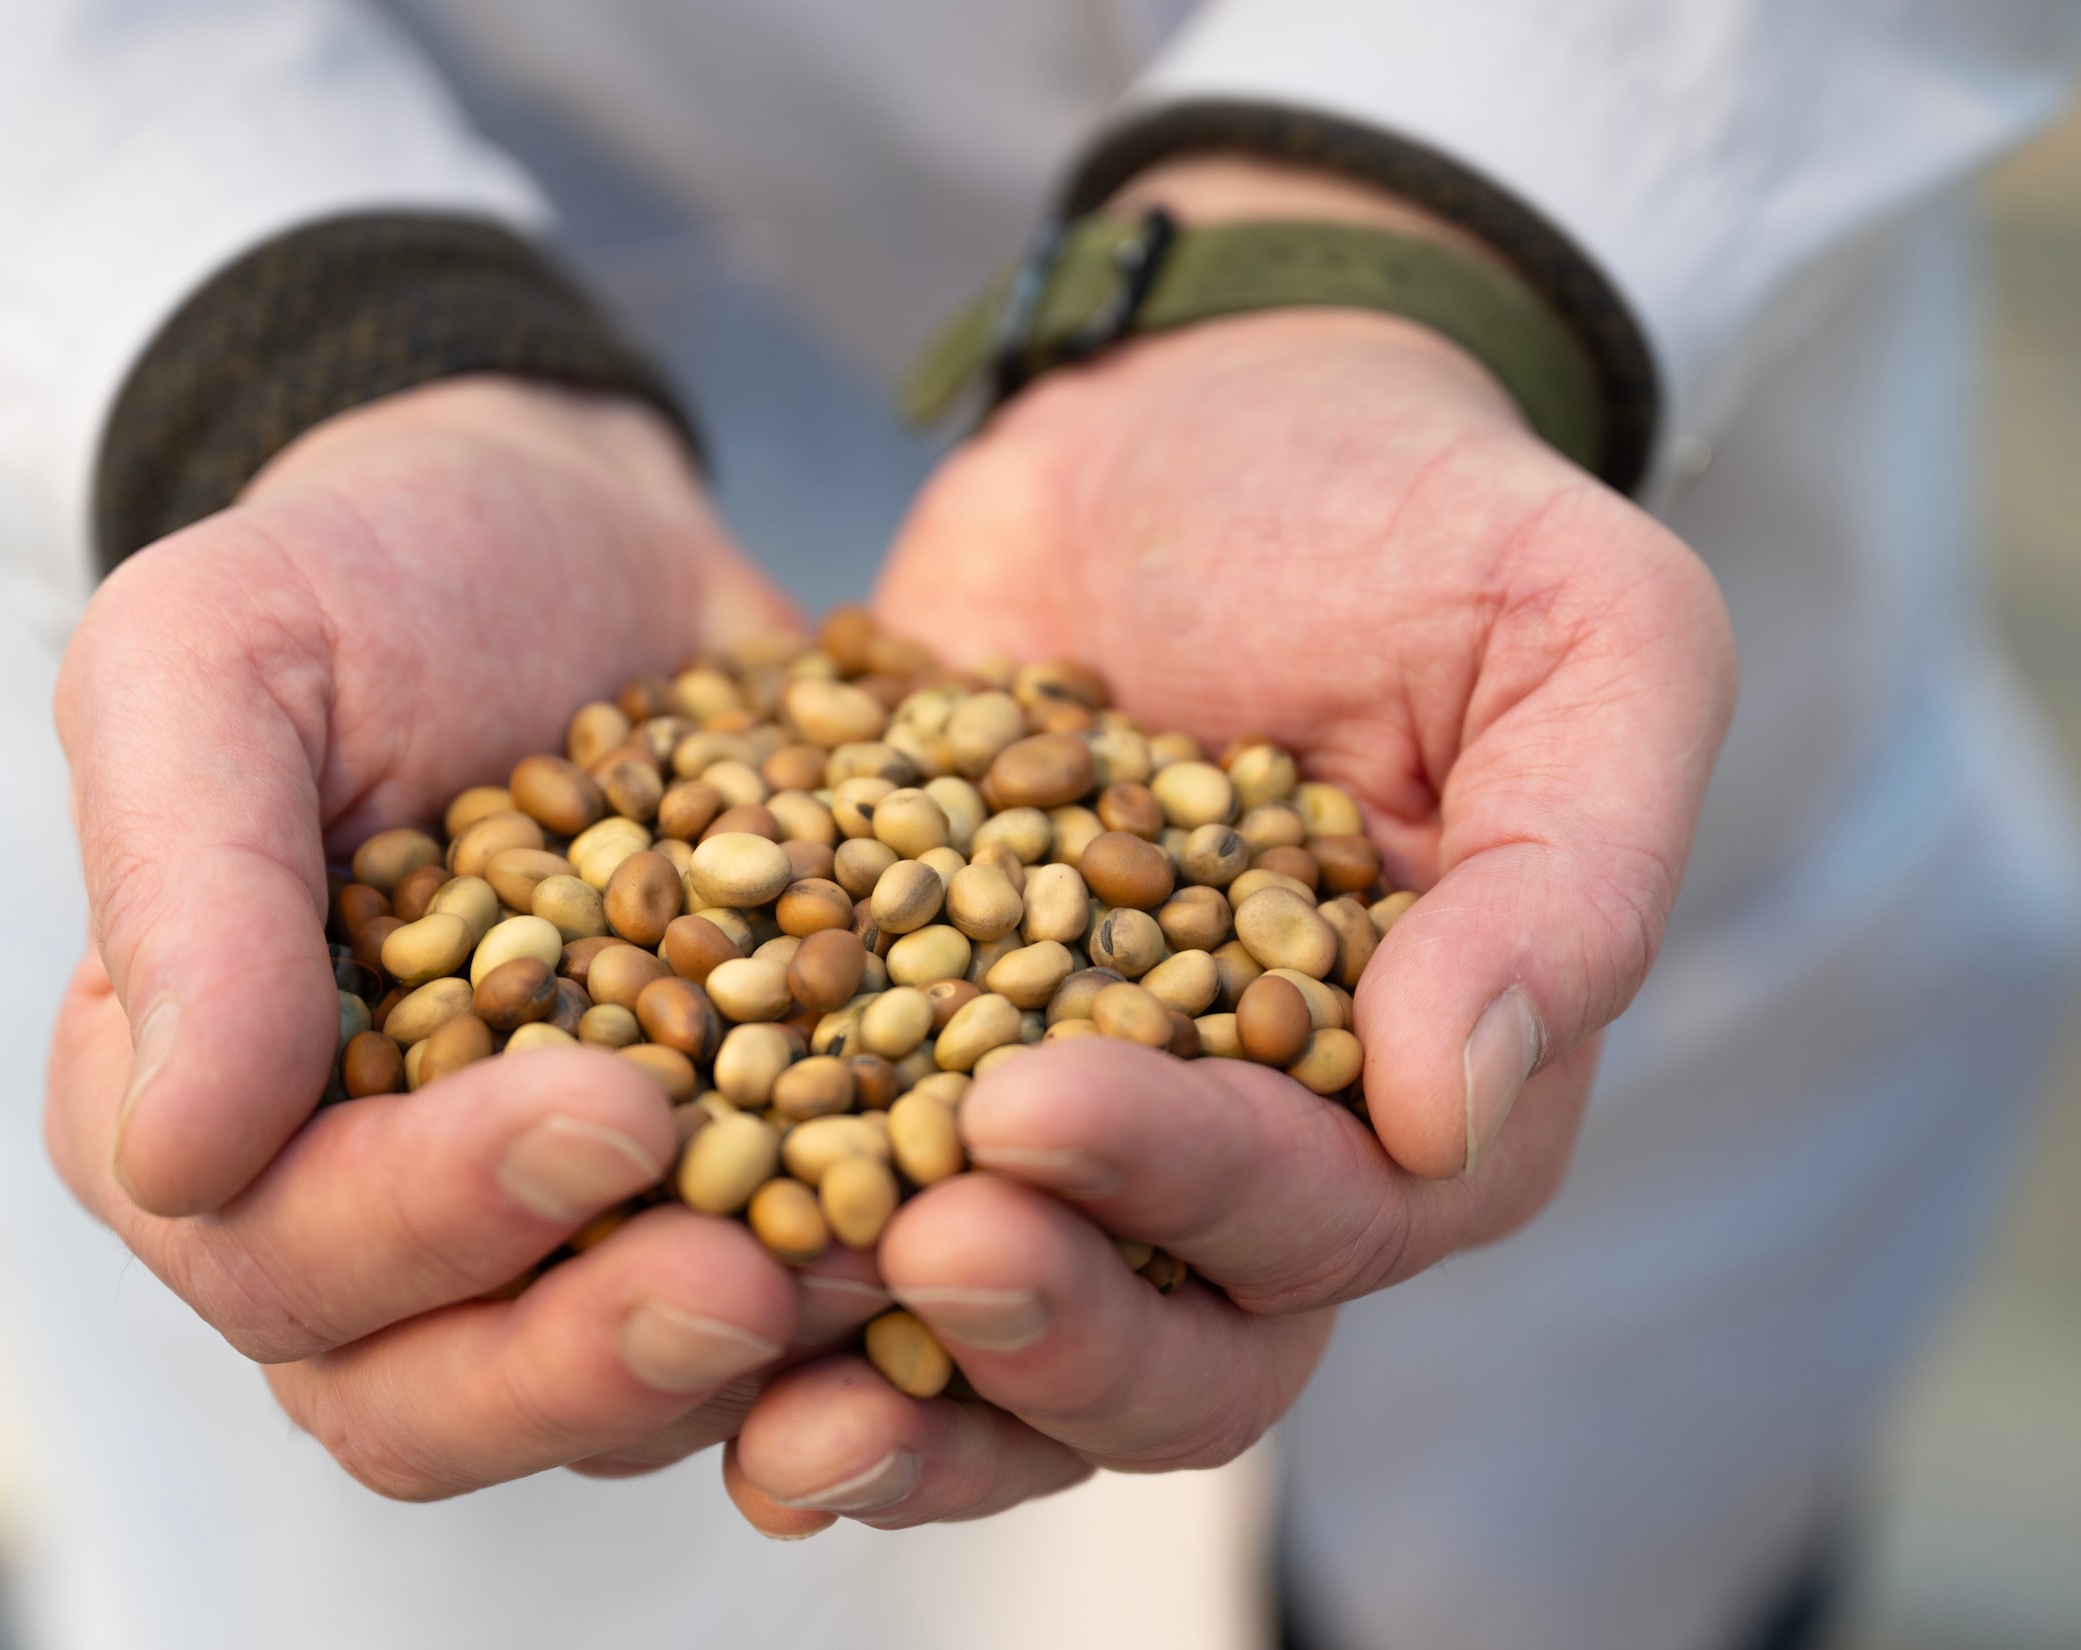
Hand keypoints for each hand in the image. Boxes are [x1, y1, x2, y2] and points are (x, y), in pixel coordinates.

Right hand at [46, 378, 825, 1497]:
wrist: (569, 539)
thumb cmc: (363, 579)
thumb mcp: (219, 665)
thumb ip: (184, 891)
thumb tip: (178, 1156)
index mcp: (206, 1120)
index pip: (280, 1250)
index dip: (431, 1219)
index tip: (605, 1116)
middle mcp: (360, 1219)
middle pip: (433, 1398)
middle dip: (586, 1364)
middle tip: (745, 1288)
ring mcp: (543, 1232)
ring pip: (608, 1396)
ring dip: (738, 1367)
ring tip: (884, 1271)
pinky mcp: (707, 1196)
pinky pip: (770, 1316)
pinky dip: (861, 1318)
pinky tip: (974, 1255)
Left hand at [725, 185, 1735, 1529]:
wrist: (1197, 416)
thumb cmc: (1416, 513)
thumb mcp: (1580, 630)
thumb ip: (1570, 867)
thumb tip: (1453, 1108)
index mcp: (1421, 1091)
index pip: (1328, 1213)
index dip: (1189, 1187)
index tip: (1029, 1106)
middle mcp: (1249, 1156)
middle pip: (1169, 1343)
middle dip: (1043, 1325)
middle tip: (910, 1246)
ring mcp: (1069, 1126)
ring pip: (1005, 1344)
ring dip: (899, 1402)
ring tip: (763, 1419)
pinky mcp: (906, 1059)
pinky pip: (846, 1216)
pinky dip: (767, 1278)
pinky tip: (657, 1290)